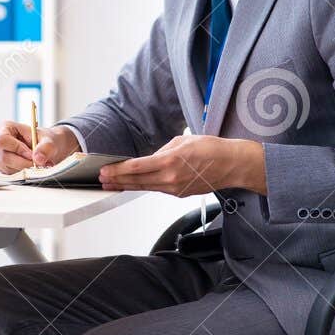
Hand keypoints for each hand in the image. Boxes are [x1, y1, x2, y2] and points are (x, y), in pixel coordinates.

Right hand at [0, 120, 80, 174]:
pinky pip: (9, 173)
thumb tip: (38, 158)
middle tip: (38, 162)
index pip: (3, 140)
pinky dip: (22, 172)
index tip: (32, 155)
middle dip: (23, 162)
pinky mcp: (0, 166)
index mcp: (4, 127)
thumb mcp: (48, 140)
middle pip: (4, 157)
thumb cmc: (43, 140)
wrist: (45, 148)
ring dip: (24, 168)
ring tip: (36, 163)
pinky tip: (29, 166)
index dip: (17, 149)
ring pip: (7, 167)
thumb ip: (45, 148)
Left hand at [99, 134, 266, 196]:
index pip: (136, 167)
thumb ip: (162, 150)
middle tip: (102, 179)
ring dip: (127, 185)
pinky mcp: (180, 194)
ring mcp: (175, 189)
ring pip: (145, 187)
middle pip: (137, 180)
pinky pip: (158, 189)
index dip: (118, 170)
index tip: (105, 170)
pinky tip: (135, 183)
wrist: (232, 165)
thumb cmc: (211, 148)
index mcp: (170, 161)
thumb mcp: (183, 140)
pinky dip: (145, 186)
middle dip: (117, 180)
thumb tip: (150, 158)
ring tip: (112, 184)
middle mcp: (170, 178)